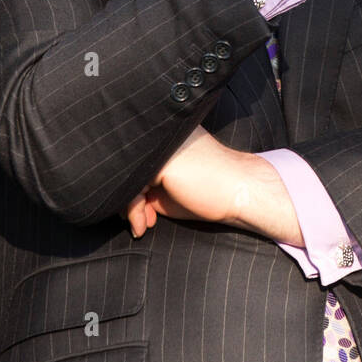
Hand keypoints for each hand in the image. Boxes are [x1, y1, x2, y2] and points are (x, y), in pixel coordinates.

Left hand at [125, 126, 301, 244]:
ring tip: (143, 225)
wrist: (241, 192)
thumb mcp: (170, 189)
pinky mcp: (161, 159)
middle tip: (141, 222)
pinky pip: (130, 185)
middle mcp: (164, 136)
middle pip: (129, 168)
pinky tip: (144, 223)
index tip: (144, 215)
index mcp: (168, 136)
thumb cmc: (210, 193)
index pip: (137, 161)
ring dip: (130, 208)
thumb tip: (120, 198)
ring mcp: (162, 145)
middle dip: (129, 200)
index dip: (134, 191)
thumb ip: (147, 185)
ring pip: (127, 176)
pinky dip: (132, 209)